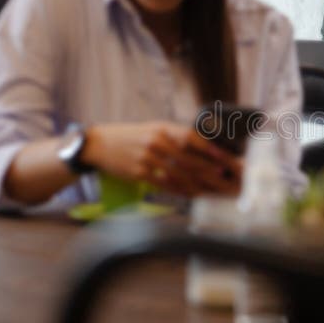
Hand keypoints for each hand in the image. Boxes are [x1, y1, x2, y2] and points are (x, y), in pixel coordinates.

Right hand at [83, 121, 243, 196]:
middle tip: (223, 178)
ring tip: (210, 190)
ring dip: (196, 184)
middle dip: (208, 170)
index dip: (209, 149)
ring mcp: (146, 158)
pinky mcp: (138, 173)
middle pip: (188, 158)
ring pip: (177, 174)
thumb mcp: (153, 129)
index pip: (191, 138)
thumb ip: (174, 136)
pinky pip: (163, 184)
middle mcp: (156, 141)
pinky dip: (178, 190)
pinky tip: (189, 194)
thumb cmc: (131, 137)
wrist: (99, 144)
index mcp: (162, 128)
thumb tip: (201, 147)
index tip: (224, 158)